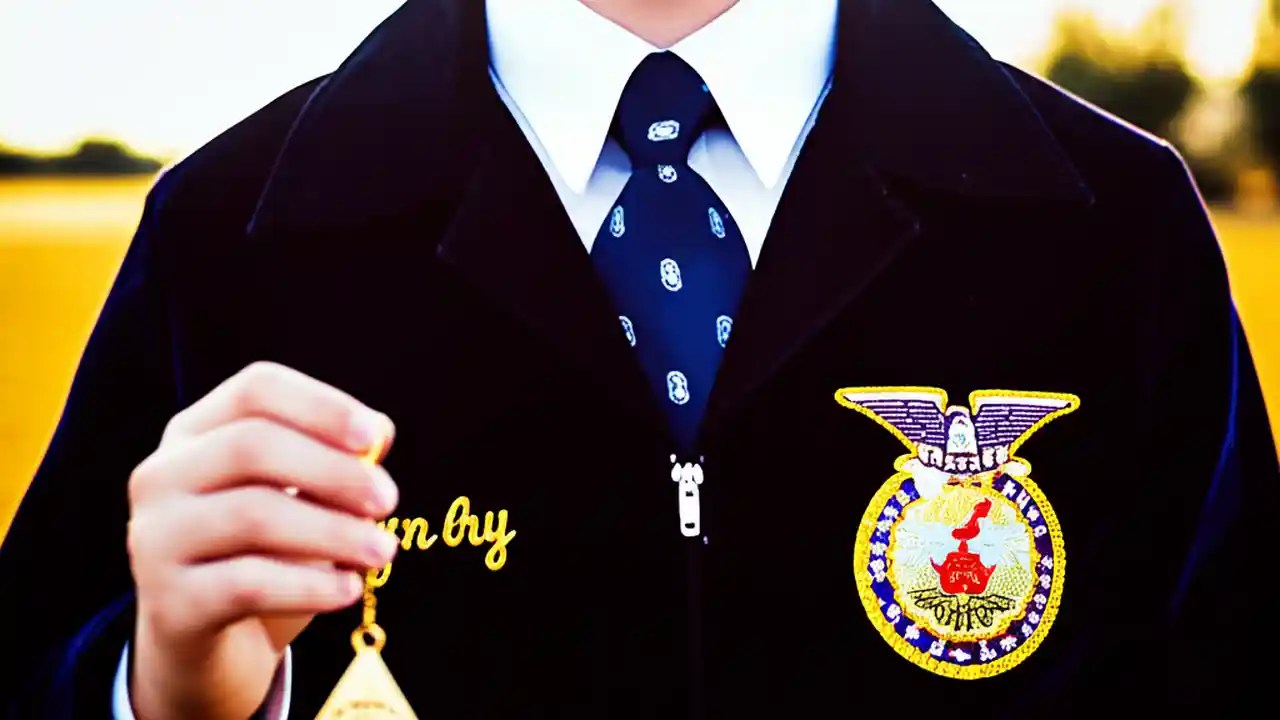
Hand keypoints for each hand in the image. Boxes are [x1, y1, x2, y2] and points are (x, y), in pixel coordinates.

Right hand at [126, 361, 399, 719]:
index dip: (320, 406)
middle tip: (388, 500)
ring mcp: (157, 538)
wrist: (213, 645)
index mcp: (196, 432)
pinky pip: (248, 583)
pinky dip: (310, 585)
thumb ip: (339, 458)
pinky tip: (350, 590)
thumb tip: (378, 432)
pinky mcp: (170, 602)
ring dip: (334, 531)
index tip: (372, 437)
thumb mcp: (303, 498)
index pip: (255, 389)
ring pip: (252, 515)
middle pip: (251, 446)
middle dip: (333, 470)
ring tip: (382, 551)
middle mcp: (163, 475)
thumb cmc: (267, 554)